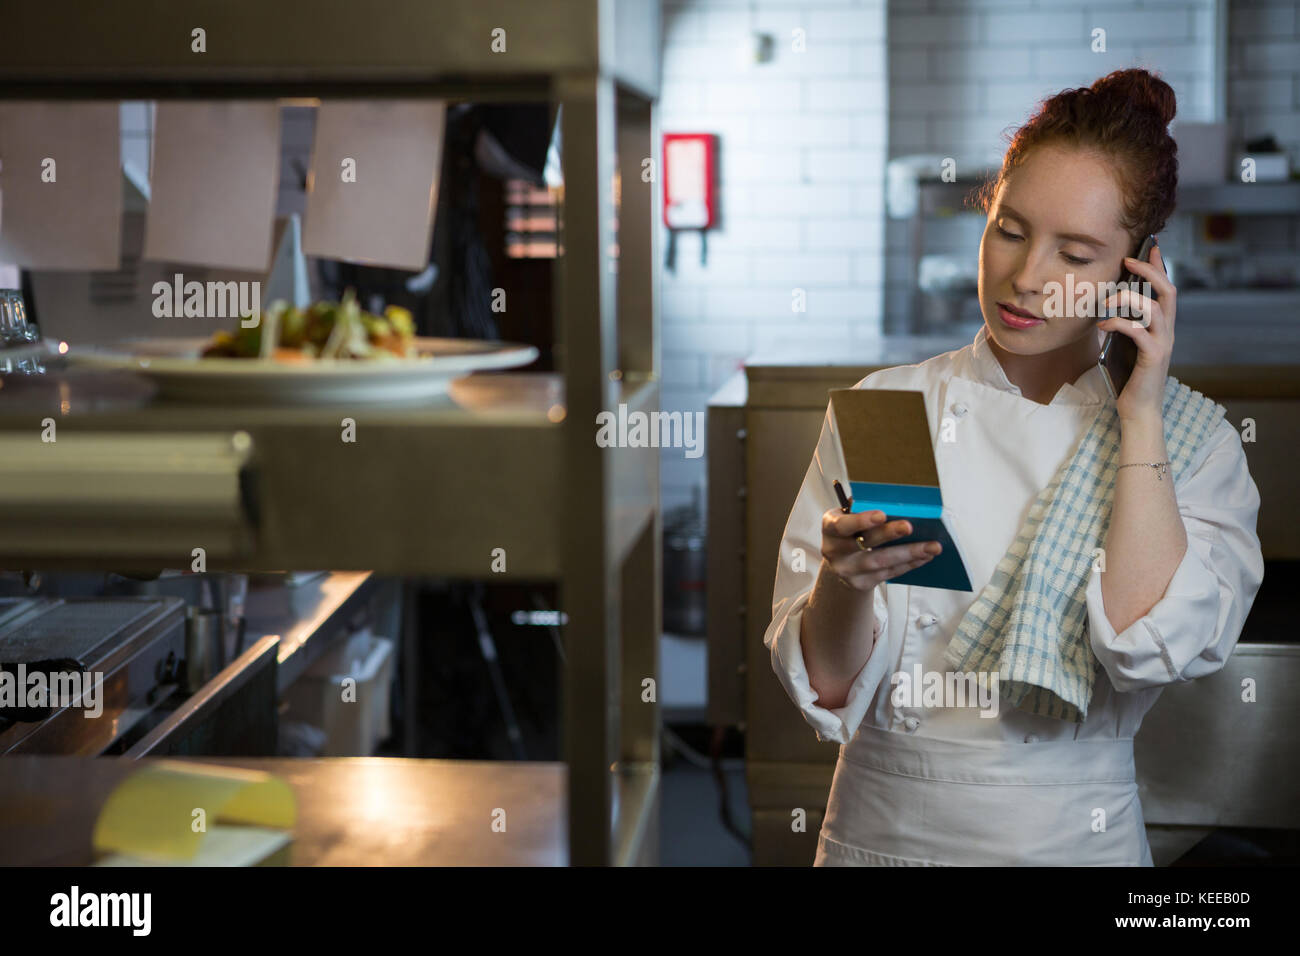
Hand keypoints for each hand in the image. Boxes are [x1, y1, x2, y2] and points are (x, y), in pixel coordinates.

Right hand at [820, 507, 941, 591]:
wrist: (839, 561)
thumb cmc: (850, 530)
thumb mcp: (848, 516)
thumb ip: (863, 509)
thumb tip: (898, 501)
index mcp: (830, 527)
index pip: (842, 525)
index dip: (861, 520)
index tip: (882, 514)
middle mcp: (834, 551)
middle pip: (865, 544)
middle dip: (889, 534)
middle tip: (910, 526)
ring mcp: (848, 570)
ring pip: (881, 562)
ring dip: (909, 553)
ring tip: (932, 546)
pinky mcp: (862, 583)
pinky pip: (889, 573)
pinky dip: (909, 564)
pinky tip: (925, 556)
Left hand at [1096, 241, 1174, 423]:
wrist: (1139, 409)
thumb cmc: (1129, 377)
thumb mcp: (1125, 345)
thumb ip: (1124, 325)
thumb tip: (1108, 305)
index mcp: (1161, 326)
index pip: (1165, 290)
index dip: (1160, 267)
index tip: (1150, 247)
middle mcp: (1167, 331)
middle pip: (1168, 291)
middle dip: (1150, 272)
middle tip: (1129, 260)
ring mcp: (1162, 343)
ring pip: (1156, 308)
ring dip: (1130, 298)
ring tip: (1107, 299)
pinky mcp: (1153, 357)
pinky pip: (1140, 332)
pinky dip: (1120, 323)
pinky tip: (1103, 324)